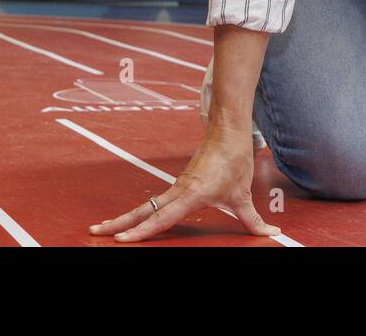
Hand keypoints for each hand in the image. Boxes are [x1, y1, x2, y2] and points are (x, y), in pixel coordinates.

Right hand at [89, 125, 278, 241]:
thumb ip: (253, 219)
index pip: (162, 217)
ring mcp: (176, 186)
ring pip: (147, 205)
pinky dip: (141, 211)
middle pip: (144, 211)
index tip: (122, 238)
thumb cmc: (234, 158)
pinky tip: (133, 219)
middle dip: (119, 222)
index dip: (142, 230)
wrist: (229, 128)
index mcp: (191, 194)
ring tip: (104, 228)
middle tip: (95, 232)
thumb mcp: (243, 193)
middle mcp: (178, 191)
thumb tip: (270, 232)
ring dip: (126, 217)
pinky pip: (156, 201)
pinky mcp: (179, 184)